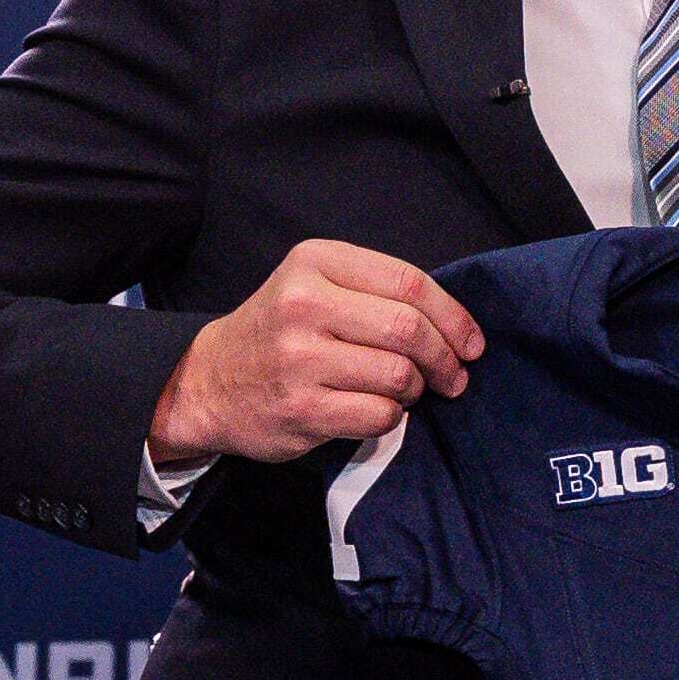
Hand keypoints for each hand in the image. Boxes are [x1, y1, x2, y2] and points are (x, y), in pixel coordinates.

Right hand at [149, 240, 483, 466]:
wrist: (206, 382)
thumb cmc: (278, 333)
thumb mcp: (314, 285)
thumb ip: (377, 292)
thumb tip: (457, 328)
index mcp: (315, 262)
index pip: (410, 283)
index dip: (454, 317)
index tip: (472, 343)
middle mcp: (304, 304)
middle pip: (410, 330)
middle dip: (445, 358)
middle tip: (454, 376)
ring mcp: (300, 359)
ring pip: (399, 376)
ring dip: (416, 390)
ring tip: (403, 391)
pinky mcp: (301, 408)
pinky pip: (380, 415)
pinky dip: (391, 417)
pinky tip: (375, 409)